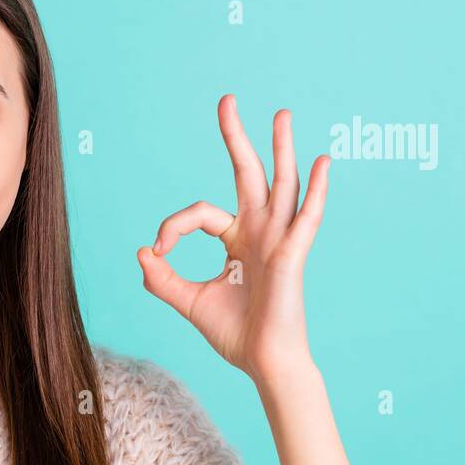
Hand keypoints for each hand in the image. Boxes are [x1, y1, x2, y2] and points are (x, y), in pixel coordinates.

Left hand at [137, 94, 328, 383]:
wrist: (262, 363)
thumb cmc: (235, 333)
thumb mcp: (188, 301)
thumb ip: (162, 278)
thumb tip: (143, 250)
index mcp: (237, 239)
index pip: (200, 212)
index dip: (173, 225)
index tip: (158, 251)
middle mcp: (260, 232)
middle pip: (248, 174)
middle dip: (236, 138)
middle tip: (226, 100)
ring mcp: (279, 240)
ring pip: (282, 185)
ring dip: (282, 149)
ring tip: (283, 114)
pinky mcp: (293, 255)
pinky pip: (307, 218)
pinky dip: (316, 190)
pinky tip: (320, 163)